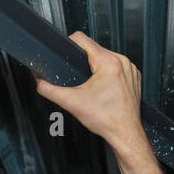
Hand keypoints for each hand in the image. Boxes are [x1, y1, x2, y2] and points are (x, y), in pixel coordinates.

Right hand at [34, 31, 144, 150]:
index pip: (82, 39)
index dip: (68, 45)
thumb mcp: (71, 102)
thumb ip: (48, 89)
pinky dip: (109, 73)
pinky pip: (117, 66)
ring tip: (93, 84)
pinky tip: (105, 87)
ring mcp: (130, 69)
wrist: (125, 134)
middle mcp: (122, 62)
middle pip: (94, 49)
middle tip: (80, 78)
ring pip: (106, 57)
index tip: (66, 56)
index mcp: (108, 62)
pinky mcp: (134, 76)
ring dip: (96, 66)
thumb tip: (38, 80)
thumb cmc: (106, 120)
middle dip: (83, 61)